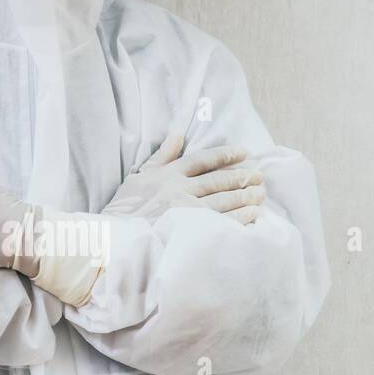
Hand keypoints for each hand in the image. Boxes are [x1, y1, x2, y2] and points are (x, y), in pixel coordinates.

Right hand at [104, 134, 265, 223]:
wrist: (112, 241)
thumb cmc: (122, 211)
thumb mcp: (138, 178)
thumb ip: (161, 156)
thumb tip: (177, 133)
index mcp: (167, 175)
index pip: (203, 159)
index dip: (226, 154)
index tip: (245, 152)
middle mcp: (178, 190)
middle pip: (218, 180)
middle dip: (242, 176)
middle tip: (260, 175)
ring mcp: (185, 212)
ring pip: (223, 200)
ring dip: (246, 196)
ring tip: (261, 193)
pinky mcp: (190, 232)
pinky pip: (221, 223)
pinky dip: (240, 218)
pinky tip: (254, 215)